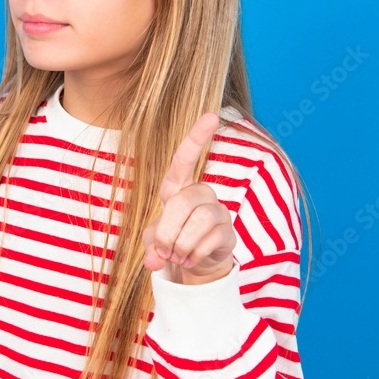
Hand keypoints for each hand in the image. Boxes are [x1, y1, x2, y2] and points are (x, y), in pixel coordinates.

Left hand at [142, 112, 236, 285]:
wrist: (192, 263)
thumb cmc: (170, 239)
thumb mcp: (153, 239)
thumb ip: (151, 244)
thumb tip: (154, 260)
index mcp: (178, 186)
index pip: (185, 158)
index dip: (197, 137)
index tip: (212, 115)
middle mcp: (200, 192)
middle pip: (183, 202)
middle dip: (167, 232)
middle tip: (164, 251)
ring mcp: (217, 211)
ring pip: (199, 220)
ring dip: (181, 245)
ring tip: (178, 256)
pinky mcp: (228, 231)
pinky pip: (210, 239)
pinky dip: (194, 255)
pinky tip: (191, 260)